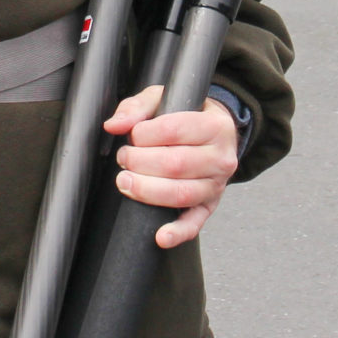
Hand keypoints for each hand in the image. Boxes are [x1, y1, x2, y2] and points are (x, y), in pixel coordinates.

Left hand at [103, 86, 240, 248]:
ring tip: (125, 182)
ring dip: (147, 191)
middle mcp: (221, 157)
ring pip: (182, 194)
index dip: (144, 135)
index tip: (131, 136)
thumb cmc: (187, 115)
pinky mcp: (209, 206)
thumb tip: (115, 125)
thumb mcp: (164, 100)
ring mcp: (217, 185)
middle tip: (123, 159)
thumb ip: (137, 108)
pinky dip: (178, 233)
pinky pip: (195, 223)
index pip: (174, 130)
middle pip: (176, 164)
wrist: (217, 133)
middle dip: (140, 162)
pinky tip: (161, 237)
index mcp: (215, 126)